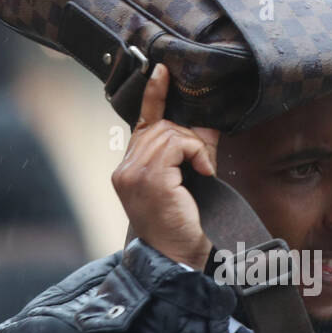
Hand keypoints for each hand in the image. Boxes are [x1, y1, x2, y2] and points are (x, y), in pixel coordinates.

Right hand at [112, 63, 219, 269]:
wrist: (177, 261)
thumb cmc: (182, 228)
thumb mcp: (183, 184)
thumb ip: (185, 155)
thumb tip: (206, 128)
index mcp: (129, 169)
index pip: (141, 123)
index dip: (153, 95)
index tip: (161, 71)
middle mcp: (125, 168)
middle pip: (160, 125)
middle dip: (189, 135)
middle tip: (206, 158)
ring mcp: (134, 172)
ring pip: (170, 131)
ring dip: (195, 147)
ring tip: (203, 171)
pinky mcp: (149, 177)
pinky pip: (178, 143)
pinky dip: (197, 153)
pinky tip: (203, 173)